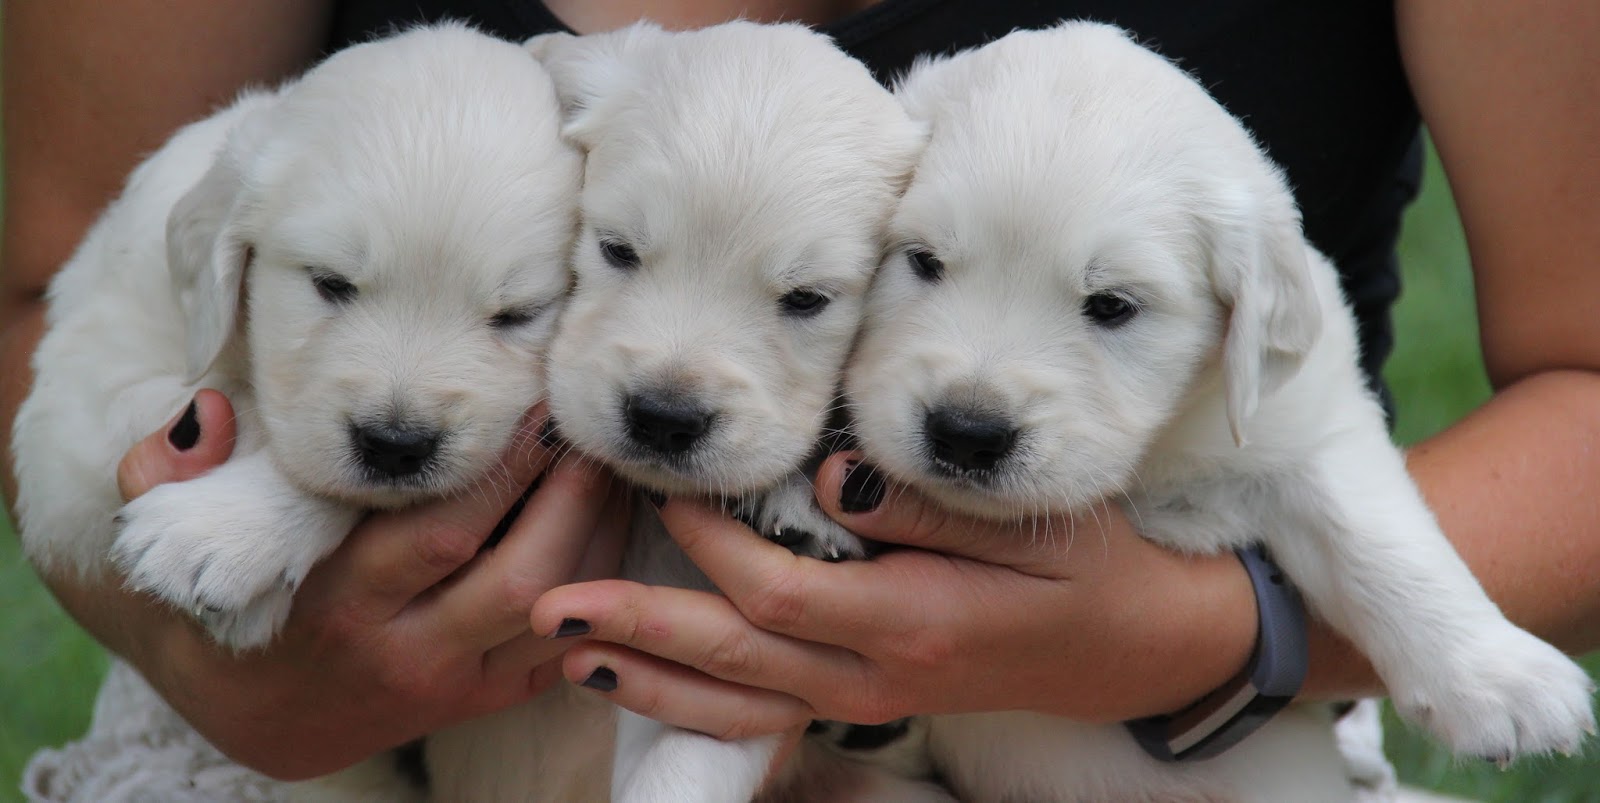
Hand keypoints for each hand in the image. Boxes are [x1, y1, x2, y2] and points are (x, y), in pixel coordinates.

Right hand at [60, 389, 628, 779]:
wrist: (249, 710)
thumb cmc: (215, 607)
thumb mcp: (161, 544)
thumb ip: (163, 471)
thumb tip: (207, 409)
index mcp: (338, 607)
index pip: (440, 536)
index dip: (501, 470)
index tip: (537, 401)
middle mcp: (405, 653)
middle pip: (521, 579)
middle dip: (573, 501)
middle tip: (597, 430)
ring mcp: (451, 685)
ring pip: (555, 617)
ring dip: (600, 540)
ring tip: (617, 466)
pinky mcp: (482, 701)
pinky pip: (561, 651)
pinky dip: (597, 588)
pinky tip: (612, 525)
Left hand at [531, 452, 1257, 740]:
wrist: (1139, 647)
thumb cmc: (1093, 568)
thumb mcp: (1034, 522)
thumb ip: (923, 504)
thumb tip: (827, 475)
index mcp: (916, 622)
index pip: (783, 592)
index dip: (712, 549)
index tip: (663, 492)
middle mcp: (880, 674)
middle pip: (739, 657)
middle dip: (642, 630)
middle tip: (552, 604)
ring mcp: (871, 696)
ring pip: (742, 701)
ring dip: (652, 677)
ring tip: (570, 652)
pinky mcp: (869, 696)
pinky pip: (768, 712)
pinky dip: (699, 700)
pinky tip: (646, 679)